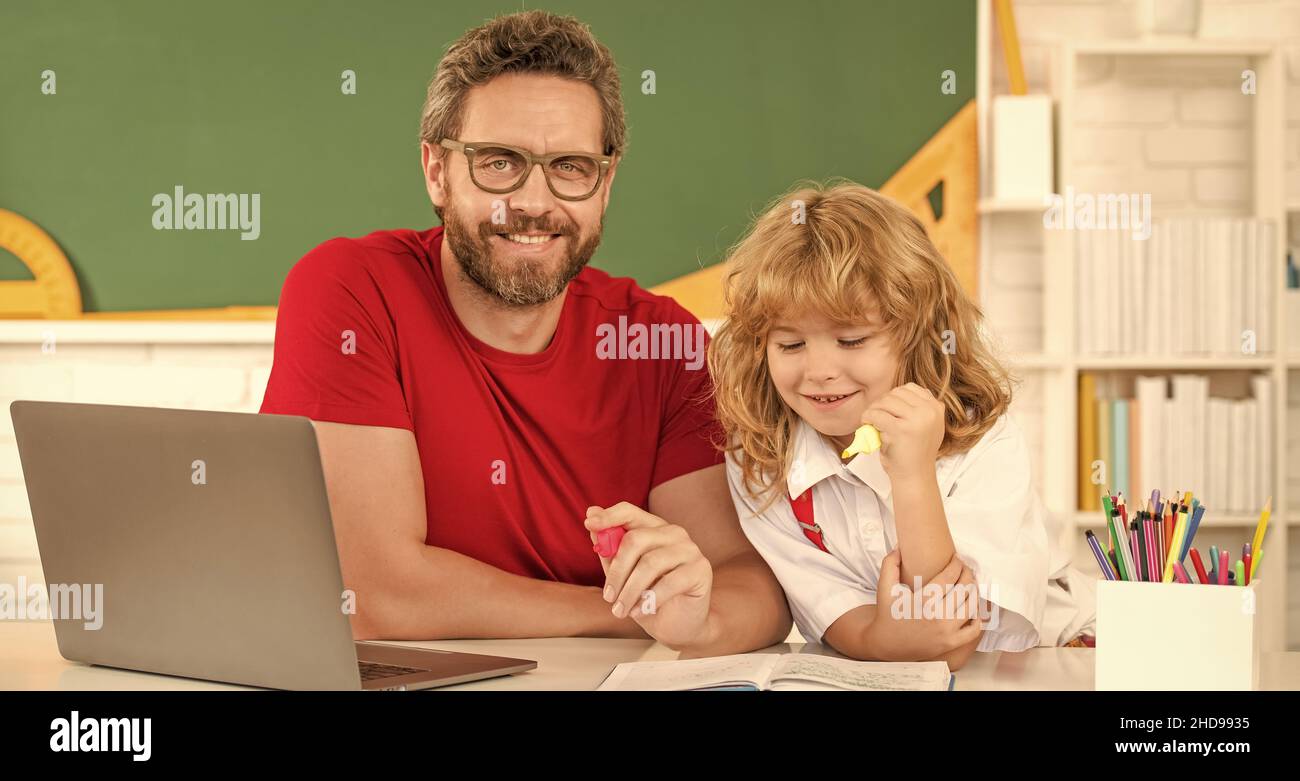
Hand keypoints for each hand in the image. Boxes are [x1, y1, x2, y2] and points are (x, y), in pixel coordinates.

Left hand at [584, 502, 713, 649]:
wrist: (679, 626)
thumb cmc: (648, 597)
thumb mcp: (623, 574)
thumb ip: (609, 547)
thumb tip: (591, 514)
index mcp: (654, 528)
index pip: (629, 512)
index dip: (609, 516)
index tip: (589, 523)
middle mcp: (674, 533)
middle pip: (636, 539)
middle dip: (617, 571)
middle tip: (608, 597)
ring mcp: (690, 549)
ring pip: (650, 563)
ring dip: (630, 591)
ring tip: (621, 611)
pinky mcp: (701, 569)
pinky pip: (669, 582)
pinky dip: (649, 600)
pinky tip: (640, 612)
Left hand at [860, 383, 944, 482]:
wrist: (914, 477)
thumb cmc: (915, 452)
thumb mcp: (927, 426)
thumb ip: (920, 408)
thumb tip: (897, 392)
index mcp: (936, 408)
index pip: (910, 388)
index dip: (894, 397)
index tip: (887, 408)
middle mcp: (929, 411)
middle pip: (896, 393)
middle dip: (882, 403)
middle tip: (875, 416)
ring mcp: (916, 420)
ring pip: (885, 401)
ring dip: (874, 409)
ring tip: (871, 421)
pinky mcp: (900, 429)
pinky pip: (877, 414)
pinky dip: (867, 417)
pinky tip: (867, 424)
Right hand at [867, 549, 981, 660]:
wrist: (886, 644)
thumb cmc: (887, 613)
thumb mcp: (884, 587)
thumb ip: (890, 564)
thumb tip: (900, 547)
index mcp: (924, 600)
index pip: (950, 576)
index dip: (957, 564)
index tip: (957, 558)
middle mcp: (938, 616)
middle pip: (964, 588)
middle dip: (968, 574)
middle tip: (965, 568)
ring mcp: (946, 632)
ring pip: (972, 606)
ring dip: (974, 592)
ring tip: (969, 584)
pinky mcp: (950, 643)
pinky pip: (973, 631)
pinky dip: (977, 619)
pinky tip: (971, 609)